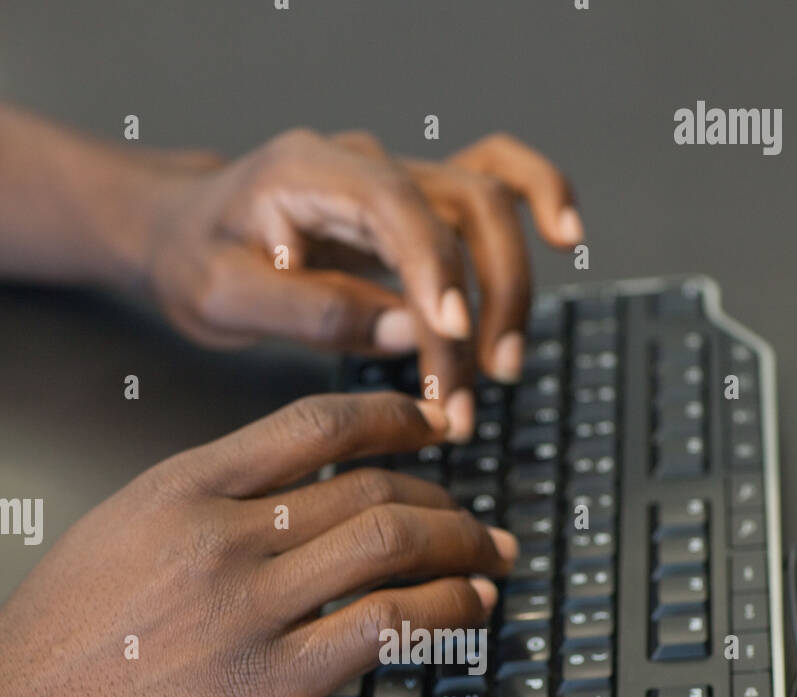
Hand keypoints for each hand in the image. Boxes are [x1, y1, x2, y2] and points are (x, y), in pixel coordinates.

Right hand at [0, 394, 515, 696]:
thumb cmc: (54, 648)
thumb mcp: (118, 539)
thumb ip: (200, 513)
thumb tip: (277, 507)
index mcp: (181, 488)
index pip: (314, 426)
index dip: (394, 418)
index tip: (434, 425)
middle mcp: (223, 535)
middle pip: (370, 489)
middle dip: (446, 502)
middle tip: (480, 520)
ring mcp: (248, 608)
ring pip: (391, 546)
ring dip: (461, 549)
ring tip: (491, 562)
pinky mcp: (269, 683)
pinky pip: (385, 627)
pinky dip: (444, 612)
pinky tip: (467, 613)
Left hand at [143, 130, 581, 438]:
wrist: (182, 231)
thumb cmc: (196, 258)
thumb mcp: (224, 295)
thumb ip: (313, 309)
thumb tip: (406, 329)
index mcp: (311, 173)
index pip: (400, 210)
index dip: (437, 273)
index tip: (455, 338)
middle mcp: (366, 165)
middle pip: (465, 206)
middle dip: (487, 298)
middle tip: (479, 384)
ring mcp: (397, 181)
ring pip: (488, 208)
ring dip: (509, 288)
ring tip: (501, 369)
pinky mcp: (414, 209)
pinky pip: (492, 183)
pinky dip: (537, 199)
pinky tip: (567, 236)